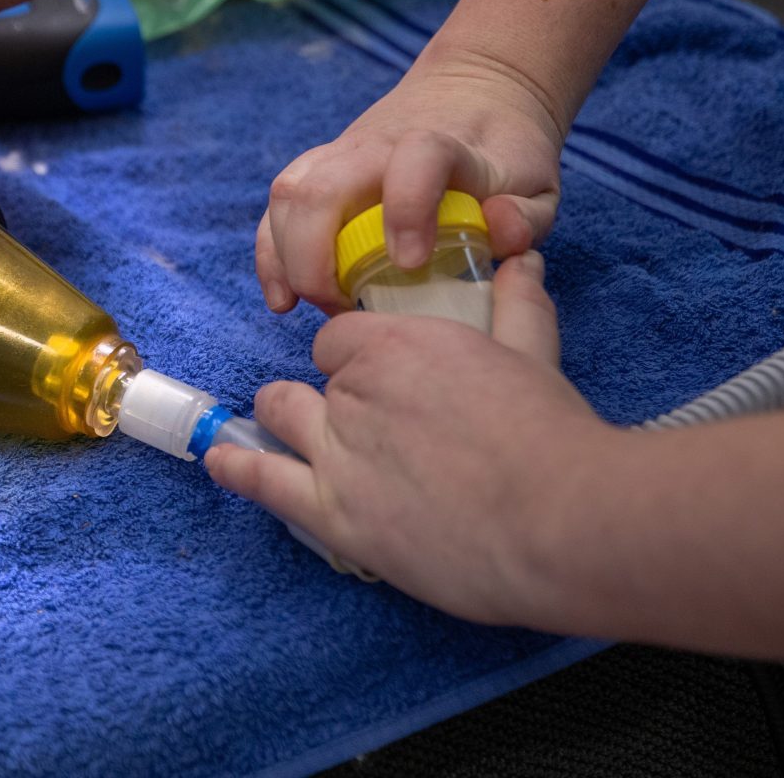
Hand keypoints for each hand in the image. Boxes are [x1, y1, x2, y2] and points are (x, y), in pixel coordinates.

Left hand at [208, 254, 621, 625]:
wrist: (561, 521)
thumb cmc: (553, 438)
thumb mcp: (534, 357)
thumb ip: (518, 306)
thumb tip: (520, 262)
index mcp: (396, 345)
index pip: (343, 339)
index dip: (359, 358)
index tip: (382, 379)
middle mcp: (354, 392)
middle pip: (316, 380)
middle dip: (334, 394)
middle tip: (372, 423)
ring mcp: (337, 454)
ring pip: (283, 415)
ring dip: (288, 420)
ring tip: (294, 431)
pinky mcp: (334, 514)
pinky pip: (264, 479)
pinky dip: (237, 467)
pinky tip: (221, 460)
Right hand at [256, 45, 569, 313]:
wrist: (476, 93)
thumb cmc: (505, 151)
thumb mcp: (538, 183)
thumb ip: (525, 215)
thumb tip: (496, 231)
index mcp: (438, 143)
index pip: (414, 161)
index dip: (407, 208)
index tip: (409, 263)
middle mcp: (376, 145)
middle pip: (319, 187)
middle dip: (314, 258)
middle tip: (344, 307)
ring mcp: (340, 154)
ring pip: (288, 195)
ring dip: (285, 257)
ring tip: (311, 304)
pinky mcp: (319, 169)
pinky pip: (277, 208)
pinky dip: (270, 254)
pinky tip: (283, 297)